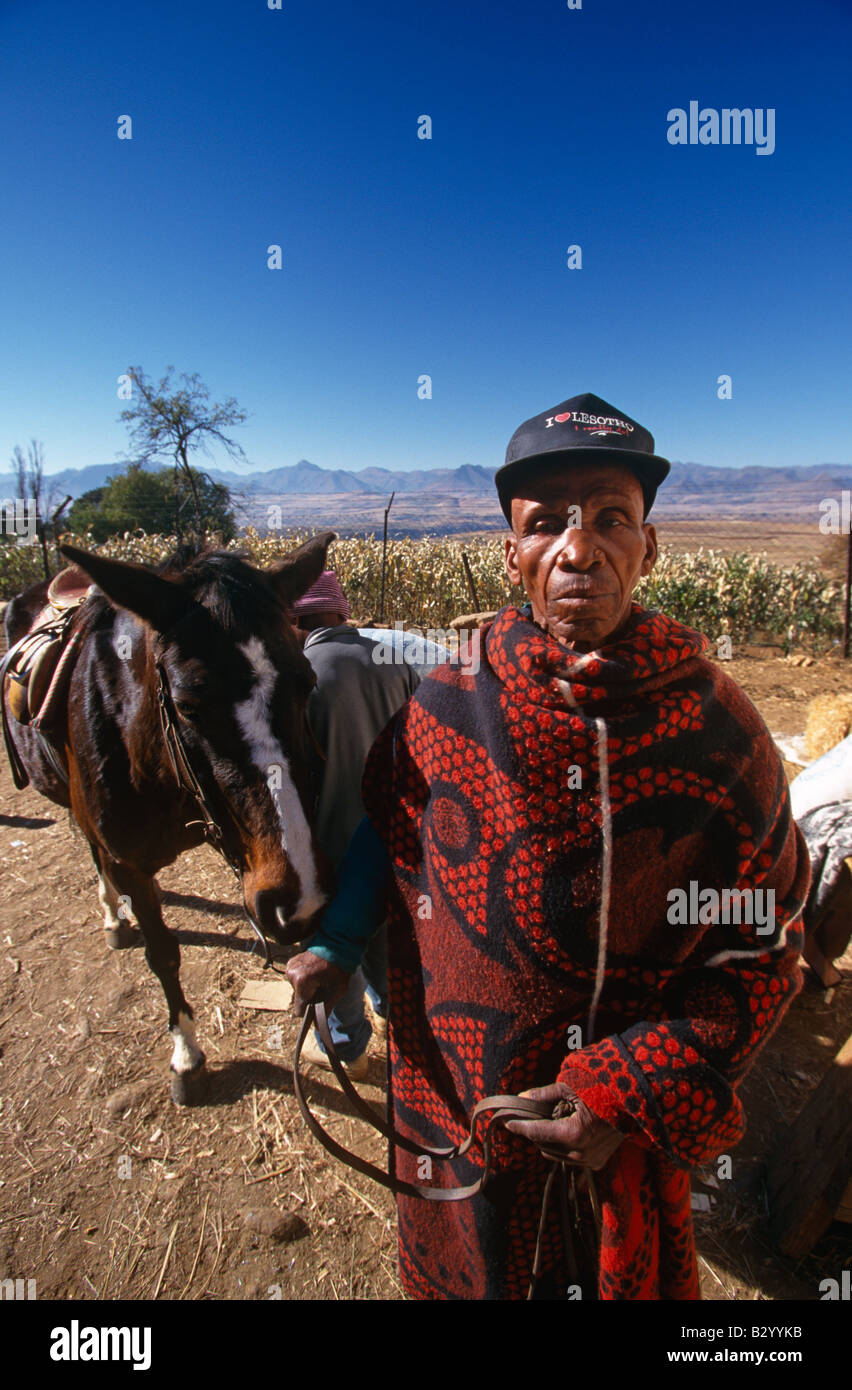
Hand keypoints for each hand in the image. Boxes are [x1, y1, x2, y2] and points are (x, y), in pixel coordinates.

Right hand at [285, 950, 349, 1014]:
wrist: (337, 944)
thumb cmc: (339, 968)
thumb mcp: (337, 990)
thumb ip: (326, 1009)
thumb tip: (318, 1029)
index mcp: (302, 982)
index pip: (299, 1009)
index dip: (310, 1012)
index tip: (319, 1005)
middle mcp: (292, 974)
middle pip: (298, 999)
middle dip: (310, 997)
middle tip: (323, 987)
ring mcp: (290, 967)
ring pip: (297, 990)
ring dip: (307, 988)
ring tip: (319, 978)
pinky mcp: (290, 963)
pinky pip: (295, 980)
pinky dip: (304, 980)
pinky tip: (314, 973)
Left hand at [503, 1082, 623, 1170]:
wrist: (634, 1105)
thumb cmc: (603, 1091)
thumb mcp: (572, 1087)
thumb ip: (545, 1094)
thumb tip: (522, 1097)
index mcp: (573, 1134)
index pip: (536, 1133)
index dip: (519, 1126)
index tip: (506, 1122)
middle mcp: (580, 1153)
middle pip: (543, 1145)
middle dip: (535, 1131)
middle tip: (531, 1116)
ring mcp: (590, 1161)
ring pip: (555, 1155)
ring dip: (548, 1141)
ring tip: (551, 1122)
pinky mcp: (597, 1164)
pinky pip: (569, 1159)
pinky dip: (562, 1147)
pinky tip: (565, 1131)